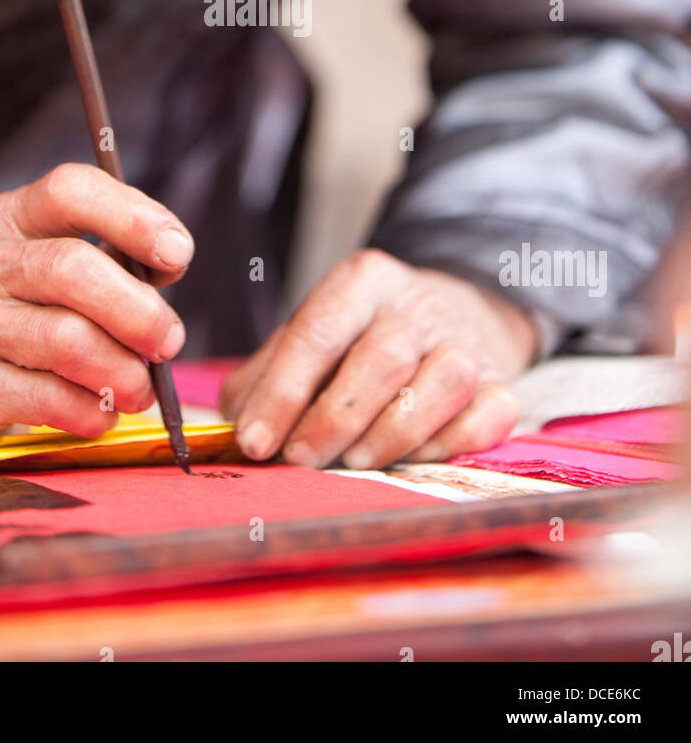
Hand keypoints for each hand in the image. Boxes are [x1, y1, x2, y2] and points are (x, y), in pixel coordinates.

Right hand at [0, 163, 193, 456]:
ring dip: (123, 371)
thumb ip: (116, 261)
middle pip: (73, 269)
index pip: (71, 190)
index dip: (134, 217)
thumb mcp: (61, 271)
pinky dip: (92, 410)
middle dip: (139, 311)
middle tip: (170, 342)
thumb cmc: (29, 315)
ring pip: (66, 340)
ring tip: (140, 388)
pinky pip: (48, 398)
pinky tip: (103, 412)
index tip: (179, 255)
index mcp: (14, 216)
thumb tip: (169, 264)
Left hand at [221, 250, 536, 469]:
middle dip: (333, 418)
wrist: (451, 313)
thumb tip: (240, 430)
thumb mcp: (308, 337)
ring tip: (352, 462)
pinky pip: (488, 413)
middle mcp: (418, 302)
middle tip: (300, 459)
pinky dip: (451, 442)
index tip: (255, 442)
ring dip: (392, 432)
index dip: (282, 392)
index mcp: (362, 281)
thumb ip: (266, 378)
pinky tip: (413, 460)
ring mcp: (466, 340)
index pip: (318, 332)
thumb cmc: (360, 337)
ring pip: (441, 382)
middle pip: (381, 358)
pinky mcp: (502, 380)